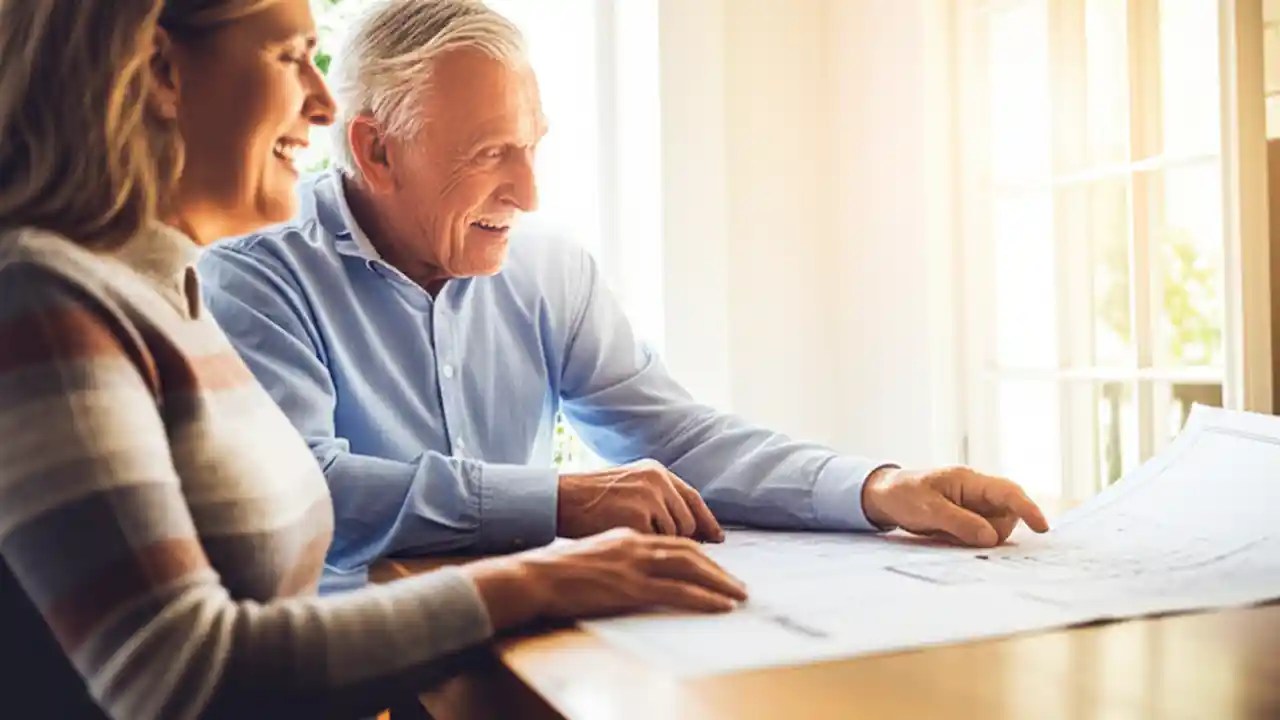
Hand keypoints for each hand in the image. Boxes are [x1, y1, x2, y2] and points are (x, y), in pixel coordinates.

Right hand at [461, 528, 747, 630]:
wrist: (536, 575)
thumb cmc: (558, 569)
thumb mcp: (596, 552)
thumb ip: (620, 554)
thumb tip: (637, 568)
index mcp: (627, 533)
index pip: (673, 537)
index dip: (700, 548)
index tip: (716, 563)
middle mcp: (635, 542)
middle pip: (688, 549)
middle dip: (717, 567)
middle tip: (737, 583)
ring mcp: (633, 563)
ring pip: (689, 567)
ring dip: (719, 582)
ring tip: (737, 595)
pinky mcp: (630, 586)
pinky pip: (677, 591)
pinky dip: (704, 597)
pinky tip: (720, 605)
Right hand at [557, 460, 723, 541]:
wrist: (558, 503)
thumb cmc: (586, 503)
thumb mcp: (626, 488)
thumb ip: (654, 498)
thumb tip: (684, 524)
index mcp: (655, 472)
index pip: (691, 497)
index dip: (706, 520)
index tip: (717, 538)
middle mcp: (657, 481)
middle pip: (689, 521)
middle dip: (689, 543)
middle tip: (683, 559)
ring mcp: (649, 499)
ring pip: (676, 537)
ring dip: (664, 550)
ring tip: (643, 553)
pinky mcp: (638, 519)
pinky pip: (657, 547)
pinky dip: (651, 555)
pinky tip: (638, 555)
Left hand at [861, 466, 1049, 546]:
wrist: (882, 496)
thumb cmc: (903, 495)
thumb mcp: (929, 510)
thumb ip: (961, 523)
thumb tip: (991, 538)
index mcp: (969, 481)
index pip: (1008, 492)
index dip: (1028, 509)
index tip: (1042, 528)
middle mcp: (976, 492)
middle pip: (1006, 514)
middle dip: (993, 531)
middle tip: (959, 534)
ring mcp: (972, 505)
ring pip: (995, 527)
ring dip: (980, 538)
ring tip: (946, 532)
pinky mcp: (966, 518)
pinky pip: (980, 533)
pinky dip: (972, 540)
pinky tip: (950, 536)